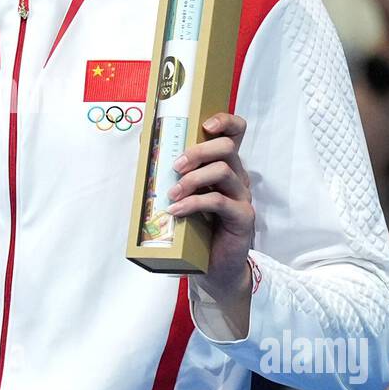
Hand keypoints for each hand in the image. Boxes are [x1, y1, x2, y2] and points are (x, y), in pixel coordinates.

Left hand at [167, 112, 254, 312]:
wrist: (214, 268)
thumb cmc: (196, 228)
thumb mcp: (184, 195)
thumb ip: (172, 172)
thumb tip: (146, 142)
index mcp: (226, 166)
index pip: (235, 132)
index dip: (225, 121)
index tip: (205, 124)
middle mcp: (238, 177)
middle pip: (227, 148)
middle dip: (198, 151)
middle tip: (176, 165)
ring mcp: (242, 196)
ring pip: (224, 171)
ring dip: (193, 179)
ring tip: (172, 193)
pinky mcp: (242, 217)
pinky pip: (220, 201)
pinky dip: (194, 203)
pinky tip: (177, 210)